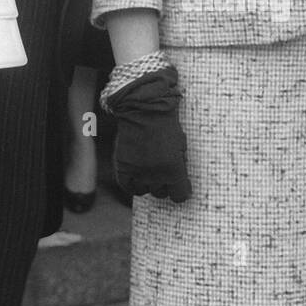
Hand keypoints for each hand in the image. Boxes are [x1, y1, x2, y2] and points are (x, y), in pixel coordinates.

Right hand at [108, 67, 190, 201]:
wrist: (144, 109)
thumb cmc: (166, 125)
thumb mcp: (181, 146)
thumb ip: (181, 167)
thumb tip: (181, 183)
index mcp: (174, 171)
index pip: (179, 196)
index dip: (180, 190)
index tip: (179, 184)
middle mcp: (156, 176)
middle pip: (162, 193)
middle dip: (164, 183)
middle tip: (162, 169)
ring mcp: (138, 172)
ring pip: (145, 190)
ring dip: (148, 183)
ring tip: (149, 169)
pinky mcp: (123, 167)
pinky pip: (128, 186)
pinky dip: (132, 183)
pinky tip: (136, 174)